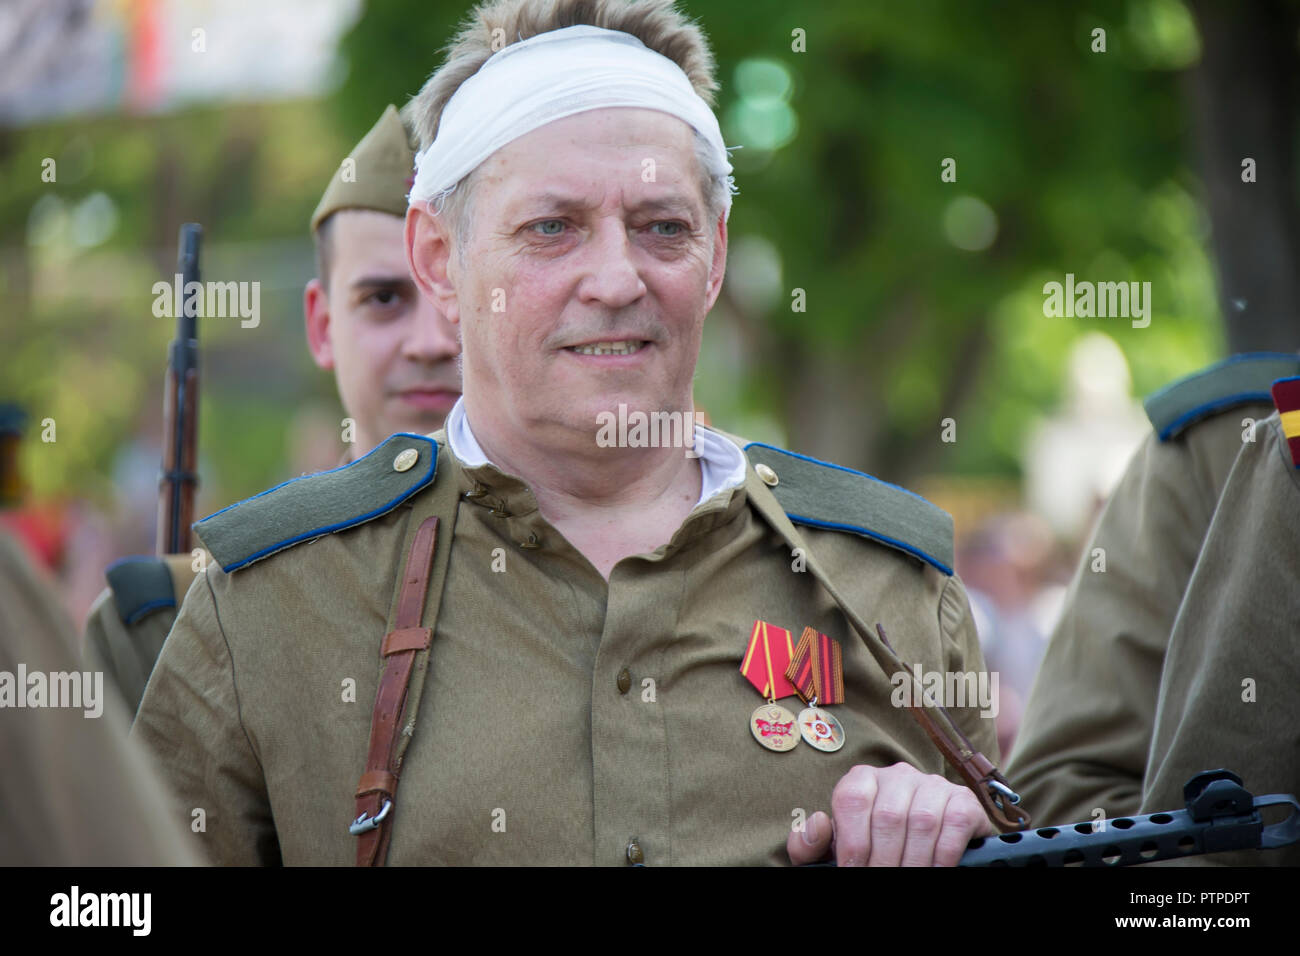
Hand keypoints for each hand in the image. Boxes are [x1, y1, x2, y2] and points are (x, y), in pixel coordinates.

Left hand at [787, 762, 992, 865]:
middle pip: (888, 816)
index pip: (852, 800)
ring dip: (913, 861)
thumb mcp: (835, 848)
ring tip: (907, 878)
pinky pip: (954, 824)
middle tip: (882, 880)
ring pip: (921, 821)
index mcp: (862, 779)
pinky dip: (943, 855)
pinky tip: (933, 871)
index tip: (853, 871)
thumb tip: (817, 823)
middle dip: (883, 860)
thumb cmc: (870, 847)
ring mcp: (932, 784)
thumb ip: (809, 843)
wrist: (921, 846)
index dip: (852, 842)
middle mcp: (898, 774)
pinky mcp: (962, 799)